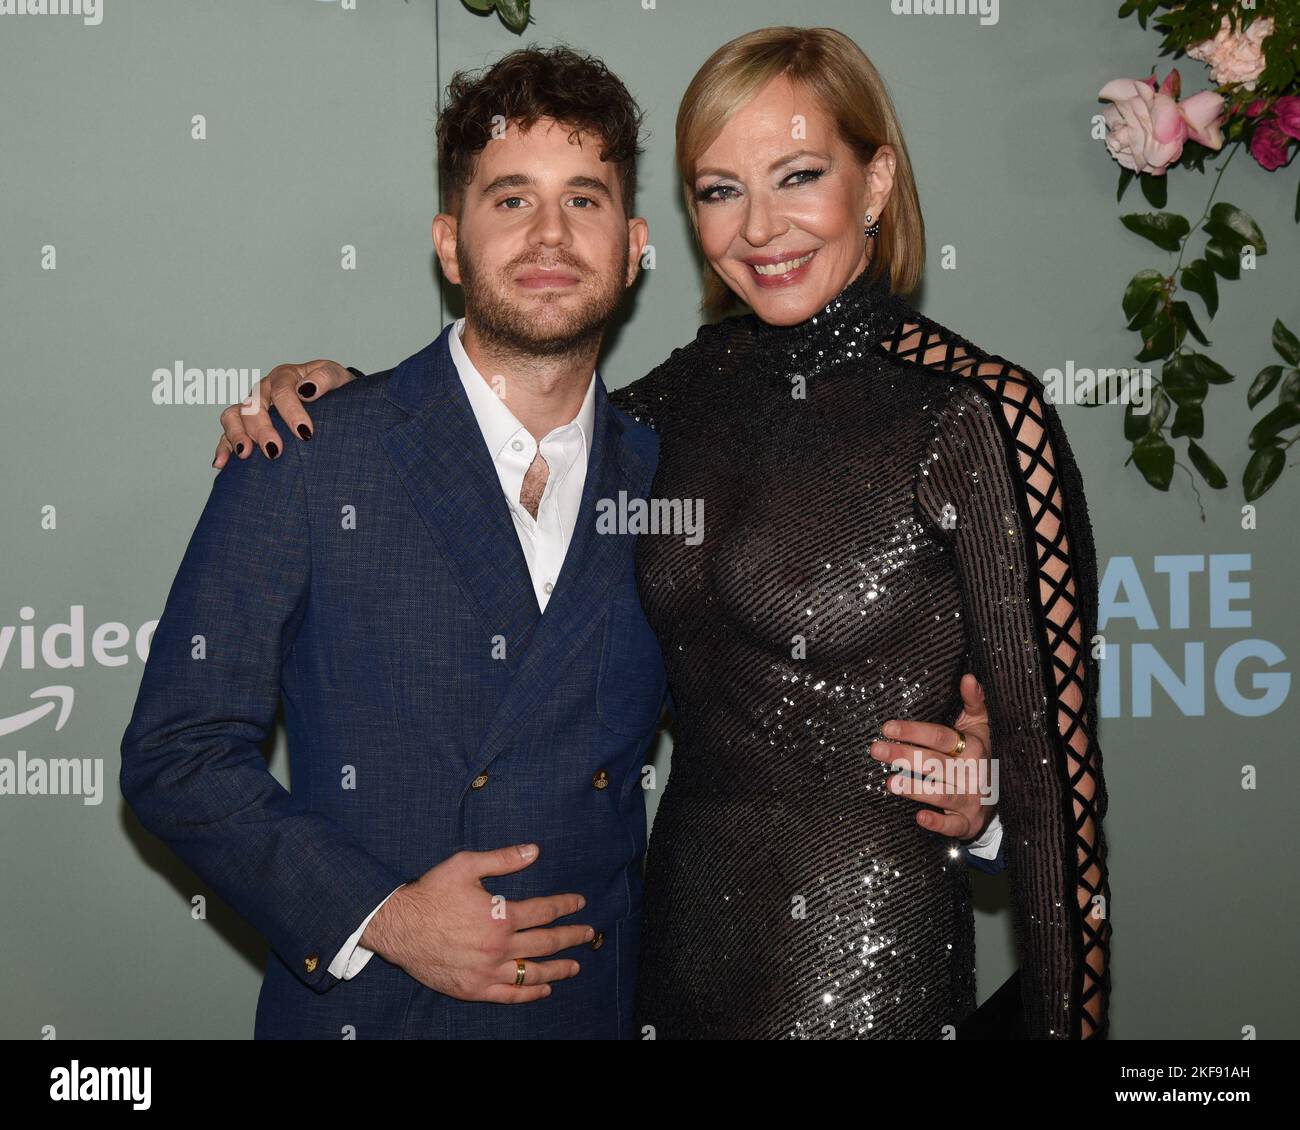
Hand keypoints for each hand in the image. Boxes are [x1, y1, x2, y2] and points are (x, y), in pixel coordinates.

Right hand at [211, 359, 355, 467]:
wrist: (333, 398)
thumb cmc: (334, 388)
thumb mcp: (336, 376)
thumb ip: (325, 378)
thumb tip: (308, 389)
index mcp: (285, 377)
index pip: (282, 391)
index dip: (291, 412)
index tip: (305, 433)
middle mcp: (264, 390)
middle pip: (253, 406)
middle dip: (262, 429)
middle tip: (275, 451)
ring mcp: (252, 408)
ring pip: (233, 416)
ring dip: (237, 435)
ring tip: (245, 454)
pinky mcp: (246, 426)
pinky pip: (227, 435)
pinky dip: (223, 448)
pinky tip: (222, 464)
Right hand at [360, 843, 592, 1003]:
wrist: (398, 926)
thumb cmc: (431, 893)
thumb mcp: (466, 865)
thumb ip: (503, 859)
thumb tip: (535, 850)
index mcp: (501, 916)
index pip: (544, 911)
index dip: (565, 906)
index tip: (579, 903)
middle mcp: (499, 947)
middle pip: (546, 943)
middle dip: (571, 936)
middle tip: (588, 933)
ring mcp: (487, 972)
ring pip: (533, 972)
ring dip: (558, 968)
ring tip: (575, 965)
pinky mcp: (474, 989)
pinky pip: (510, 995)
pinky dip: (530, 993)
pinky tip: (544, 989)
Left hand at [868, 673, 995, 841]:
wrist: (1005, 795)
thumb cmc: (982, 753)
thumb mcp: (982, 725)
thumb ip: (973, 701)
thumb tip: (967, 676)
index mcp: (974, 747)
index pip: (941, 737)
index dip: (914, 731)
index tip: (887, 727)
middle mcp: (973, 773)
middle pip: (934, 763)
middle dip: (903, 756)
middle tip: (875, 750)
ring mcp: (971, 799)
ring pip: (941, 793)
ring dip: (915, 789)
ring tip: (889, 783)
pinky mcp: (968, 822)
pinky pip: (953, 825)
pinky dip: (938, 823)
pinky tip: (919, 817)